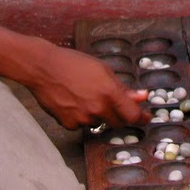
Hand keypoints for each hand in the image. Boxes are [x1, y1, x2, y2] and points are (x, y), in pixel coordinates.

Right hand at [27, 43, 150, 129]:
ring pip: (99, 123)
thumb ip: (123, 88)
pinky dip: (81, 117)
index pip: (132, 115)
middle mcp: (97, 108)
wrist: (44, 68)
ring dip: (98, 114)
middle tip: (111, 102)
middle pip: (117, 122)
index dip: (141, 118)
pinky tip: (73, 102)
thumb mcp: (103, 70)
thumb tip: (142, 97)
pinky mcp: (68, 124)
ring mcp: (82, 118)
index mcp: (109, 92)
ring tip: (85, 95)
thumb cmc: (74, 64)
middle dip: (118, 115)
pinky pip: (81, 125)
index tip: (145, 117)